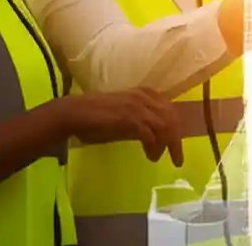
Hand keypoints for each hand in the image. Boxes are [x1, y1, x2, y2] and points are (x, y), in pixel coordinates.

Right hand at [57, 88, 184, 165]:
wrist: (74, 113)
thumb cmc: (95, 116)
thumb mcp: (123, 114)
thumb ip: (139, 120)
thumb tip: (152, 135)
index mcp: (144, 93)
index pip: (170, 109)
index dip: (176, 127)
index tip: (176, 142)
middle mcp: (144, 97)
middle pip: (172, 118)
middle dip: (176, 140)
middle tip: (177, 158)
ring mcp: (138, 107)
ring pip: (165, 126)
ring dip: (166, 146)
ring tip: (160, 159)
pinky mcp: (130, 119)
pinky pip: (151, 135)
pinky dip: (154, 148)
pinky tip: (150, 157)